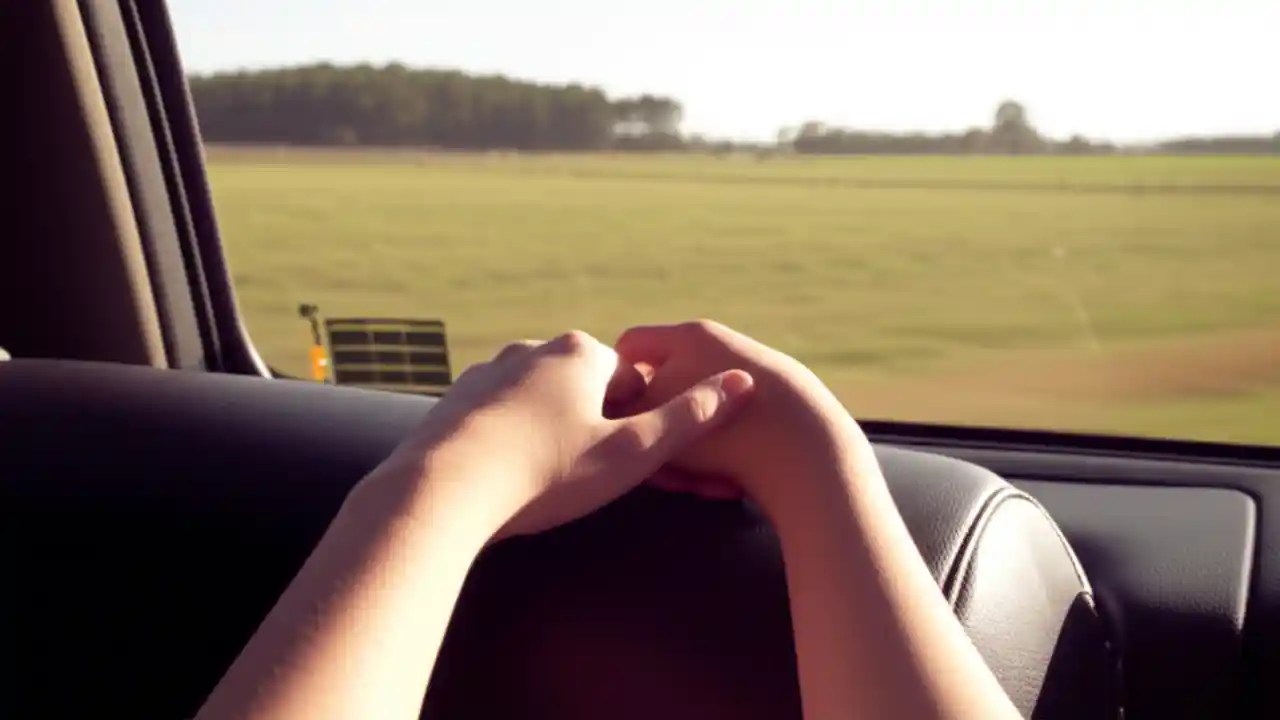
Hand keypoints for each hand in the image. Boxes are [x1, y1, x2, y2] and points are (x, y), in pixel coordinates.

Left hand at [371, 330, 754, 540]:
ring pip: (541, 401)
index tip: (630, 467)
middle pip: (586, 389)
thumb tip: (745, 382)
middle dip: (595, 429)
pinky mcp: (456, 399)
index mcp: (581, 353)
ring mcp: (489, 371)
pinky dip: (510, 440)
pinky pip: (499, 417)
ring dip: (551, 433)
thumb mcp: (632, 453)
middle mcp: (533, 348)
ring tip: (546, 483)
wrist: (443, 491)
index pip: (632, 382)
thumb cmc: (545, 475)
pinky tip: (507, 478)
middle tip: (587, 481)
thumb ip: (689, 419)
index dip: (639, 426)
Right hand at [614, 321, 879, 518]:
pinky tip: (726, 486)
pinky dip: (724, 458)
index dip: (611, 383)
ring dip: (690, 452)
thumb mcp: (652, 419)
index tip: (606, 421)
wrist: (813, 459)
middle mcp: (727, 346)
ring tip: (697, 485)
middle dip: (659, 431)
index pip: (630, 347)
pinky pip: (734, 434)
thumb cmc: (722, 437)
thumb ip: (618, 407)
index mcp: (692, 335)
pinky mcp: (784, 410)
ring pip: (700, 420)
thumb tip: (605, 403)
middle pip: (668, 388)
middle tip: (659, 470)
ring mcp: (758, 377)